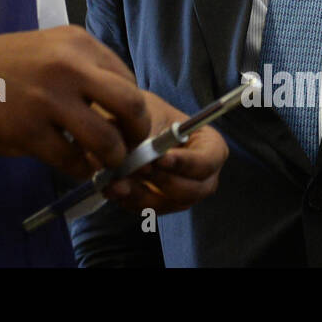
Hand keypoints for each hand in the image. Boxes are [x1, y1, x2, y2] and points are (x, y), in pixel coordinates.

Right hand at [0, 26, 151, 179]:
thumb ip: (82, 69)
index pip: (127, 78)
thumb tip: (120, 106)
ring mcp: (49, 99)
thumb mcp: (46, 49)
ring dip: (112, 159)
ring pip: (106, 140)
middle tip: (128, 147)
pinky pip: (73, 160)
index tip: (126, 125)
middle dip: (137, 133)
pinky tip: (73, 166)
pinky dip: (80, 170)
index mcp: (76, 42)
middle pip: (131, 105)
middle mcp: (68, 66)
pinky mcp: (30, 131)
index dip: (133, 108)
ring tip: (104, 163)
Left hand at [101, 90, 226, 214]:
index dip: (185, 163)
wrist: (126, 124)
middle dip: (162, 180)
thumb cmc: (144, 113)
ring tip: (120, 178)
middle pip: (191, 190)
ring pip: (167, 203)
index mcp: (210, 146)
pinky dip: (128, 199)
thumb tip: (133, 149)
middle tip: (138, 167)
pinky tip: (112, 186)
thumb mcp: (145, 112)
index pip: (208, 161)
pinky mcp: (159, 203)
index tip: (160, 159)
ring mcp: (182, 193)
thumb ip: (143, 129)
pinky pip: (147, 210)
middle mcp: (202, 175)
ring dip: (142, 193)